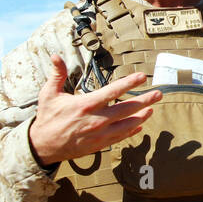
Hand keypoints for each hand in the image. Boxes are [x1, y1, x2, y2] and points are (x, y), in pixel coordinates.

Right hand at [28, 56, 162, 166]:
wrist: (43, 146)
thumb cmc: (47, 118)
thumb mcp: (49, 94)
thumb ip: (56, 74)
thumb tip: (55, 55)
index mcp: (86, 104)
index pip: (113, 91)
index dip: (129, 83)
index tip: (142, 76)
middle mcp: (96, 120)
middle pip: (127, 109)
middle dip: (145, 100)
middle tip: (159, 94)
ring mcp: (100, 134)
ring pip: (127, 125)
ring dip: (142, 116)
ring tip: (152, 108)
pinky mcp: (100, 145)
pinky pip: (121, 137)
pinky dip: (132, 131)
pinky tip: (139, 125)